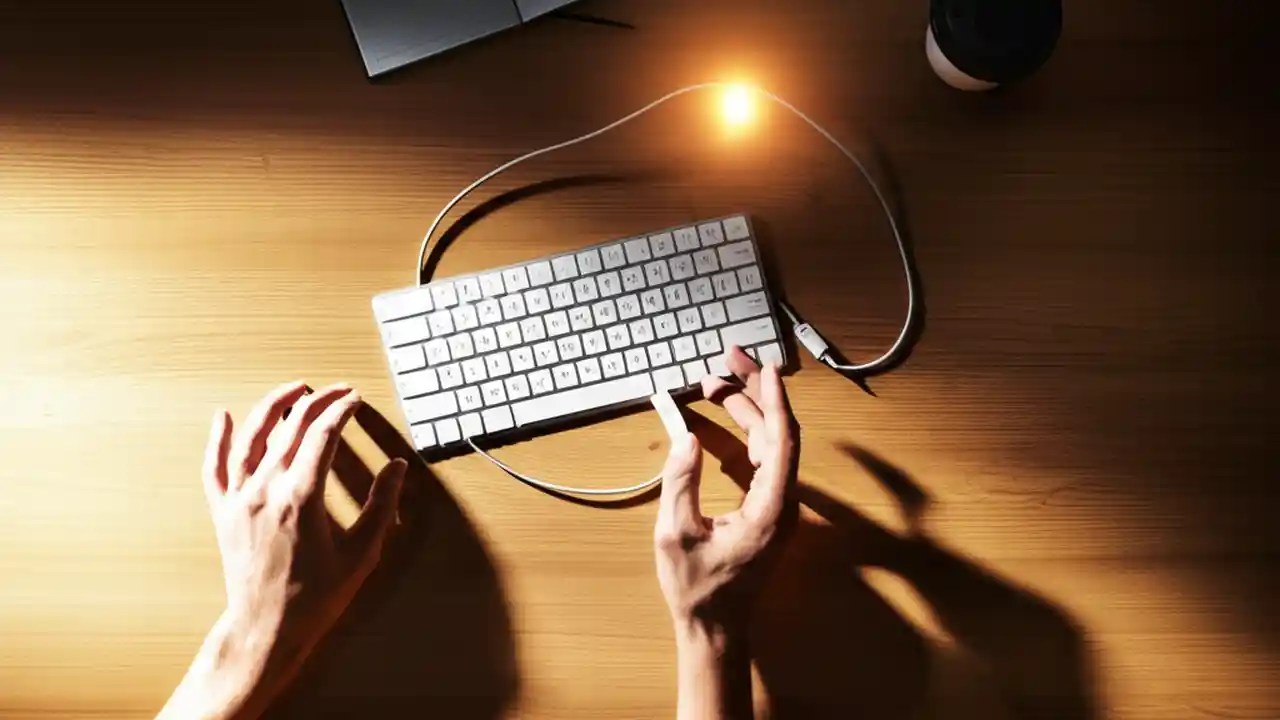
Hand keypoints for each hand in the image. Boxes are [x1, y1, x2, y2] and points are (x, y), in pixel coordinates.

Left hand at [159, 382, 406, 719]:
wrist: (267, 627)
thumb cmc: (317, 596)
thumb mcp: (362, 552)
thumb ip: (382, 504)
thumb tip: (397, 467)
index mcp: (301, 498)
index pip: (323, 434)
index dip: (341, 411)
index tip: (355, 401)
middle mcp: (265, 491)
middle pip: (290, 428)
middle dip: (317, 402)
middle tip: (337, 391)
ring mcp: (239, 499)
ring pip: (251, 438)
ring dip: (272, 406)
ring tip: (293, 389)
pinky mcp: (223, 512)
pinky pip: (215, 467)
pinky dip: (217, 439)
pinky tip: (221, 416)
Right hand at [654, 347, 798, 718]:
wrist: (715, 627)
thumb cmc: (697, 588)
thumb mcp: (676, 534)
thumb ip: (680, 483)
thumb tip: (686, 437)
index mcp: (769, 508)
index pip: (781, 441)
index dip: (775, 400)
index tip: (766, 366)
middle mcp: (781, 502)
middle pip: (777, 433)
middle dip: (754, 391)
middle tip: (728, 358)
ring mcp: (776, 505)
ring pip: (769, 443)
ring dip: (745, 410)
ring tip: (712, 382)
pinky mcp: (765, 508)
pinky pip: (759, 459)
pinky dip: (741, 433)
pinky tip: (717, 418)